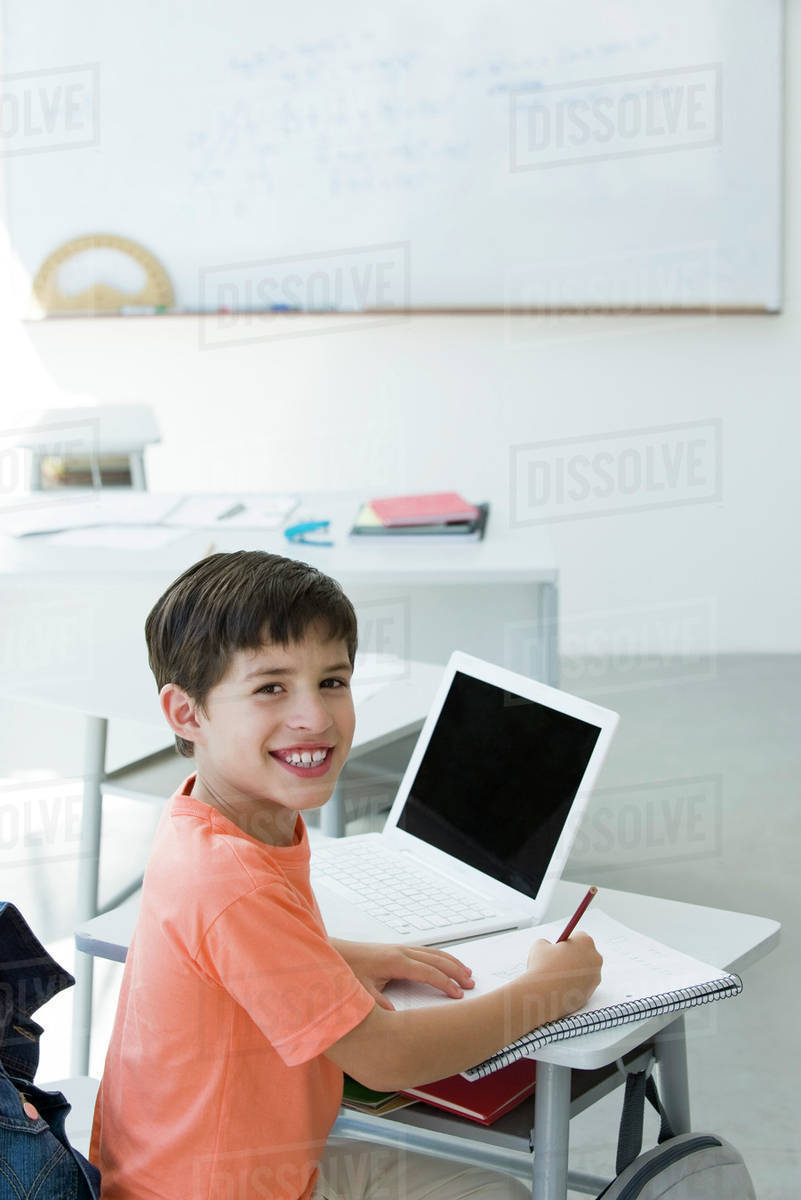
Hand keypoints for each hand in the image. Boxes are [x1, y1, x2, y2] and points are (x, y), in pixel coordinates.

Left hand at [331, 940, 474, 1010]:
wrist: (332, 952)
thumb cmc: (344, 971)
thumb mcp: (360, 993)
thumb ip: (378, 1004)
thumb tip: (394, 1016)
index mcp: (395, 962)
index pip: (428, 972)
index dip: (445, 983)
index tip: (459, 994)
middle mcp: (400, 952)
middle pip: (435, 960)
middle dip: (455, 971)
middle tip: (471, 983)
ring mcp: (399, 949)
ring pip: (432, 953)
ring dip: (450, 962)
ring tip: (466, 972)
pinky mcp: (395, 951)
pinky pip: (424, 952)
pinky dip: (438, 957)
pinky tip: (443, 963)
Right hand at [526, 931, 601, 1016]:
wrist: (544, 995)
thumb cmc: (543, 967)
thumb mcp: (540, 946)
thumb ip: (548, 944)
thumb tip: (551, 949)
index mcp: (585, 941)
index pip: (579, 936)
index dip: (567, 942)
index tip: (558, 948)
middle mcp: (595, 957)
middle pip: (585, 953)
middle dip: (573, 956)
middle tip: (557, 962)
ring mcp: (596, 976)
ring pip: (584, 970)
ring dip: (574, 971)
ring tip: (556, 977)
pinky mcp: (592, 992)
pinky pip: (582, 985)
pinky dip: (573, 985)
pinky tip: (560, 987)